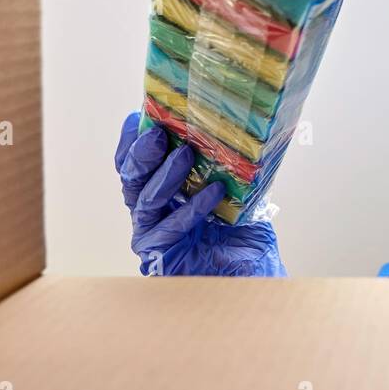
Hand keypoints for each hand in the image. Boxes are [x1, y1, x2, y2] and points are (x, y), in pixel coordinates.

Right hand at [114, 113, 285, 275]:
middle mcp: (152, 213)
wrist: (256, 274)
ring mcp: (153, 236)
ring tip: (185, 154)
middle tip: (156, 132)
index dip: (132, 142)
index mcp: (162, 194)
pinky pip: (172, 228)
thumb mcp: (236, 189)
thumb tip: (232, 125)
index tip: (140, 115)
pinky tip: (213, 191)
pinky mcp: (163, 257)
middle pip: (132, 179)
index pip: (136, 165)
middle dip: (141, 153)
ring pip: (145, 200)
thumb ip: (226, 164)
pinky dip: (192, 208)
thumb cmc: (243, 233)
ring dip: (165, 175)